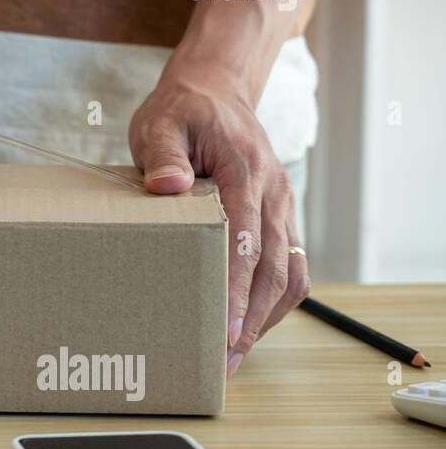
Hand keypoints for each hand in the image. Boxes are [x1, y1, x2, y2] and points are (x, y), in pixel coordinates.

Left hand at [128, 65, 310, 378]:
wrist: (215, 90)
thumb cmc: (182, 110)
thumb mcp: (160, 123)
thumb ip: (163, 154)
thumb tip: (167, 187)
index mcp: (246, 170)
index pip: (246, 237)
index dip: (237, 285)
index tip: (227, 325)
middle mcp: (273, 192)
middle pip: (274, 265)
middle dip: (252, 317)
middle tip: (225, 359)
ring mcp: (281, 205)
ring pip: (289, 271)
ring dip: (267, 316)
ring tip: (236, 354)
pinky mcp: (278, 216)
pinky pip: (288, 264)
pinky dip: (273, 299)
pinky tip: (249, 325)